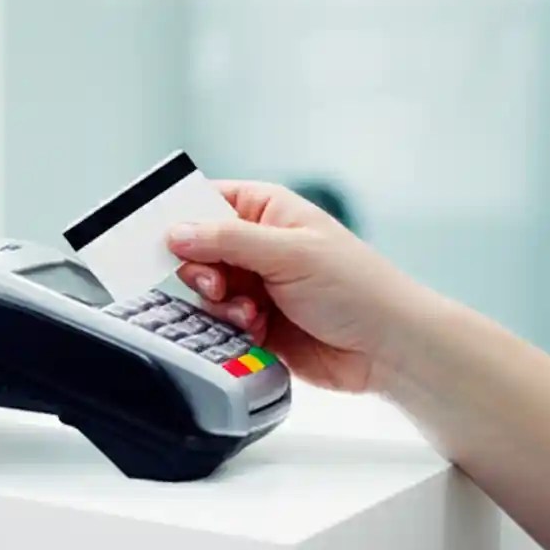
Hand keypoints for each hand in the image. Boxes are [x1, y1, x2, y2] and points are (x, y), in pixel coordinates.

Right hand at [167, 182, 435, 392]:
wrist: (386, 348)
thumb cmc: (357, 288)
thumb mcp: (289, 252)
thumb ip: (228, 240)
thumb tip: (177, 232)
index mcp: (267, 210)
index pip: (207, 201)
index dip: (181, 217)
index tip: (163, 238)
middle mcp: (258, 245)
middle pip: (196, 251)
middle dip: (202, 270)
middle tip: (219, 284)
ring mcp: (256, 284)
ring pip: (205, 291)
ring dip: (221, 304)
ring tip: (251, 313)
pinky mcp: (256, 323)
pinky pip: (219, 322)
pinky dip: (230, 329)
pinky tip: (257, 331)